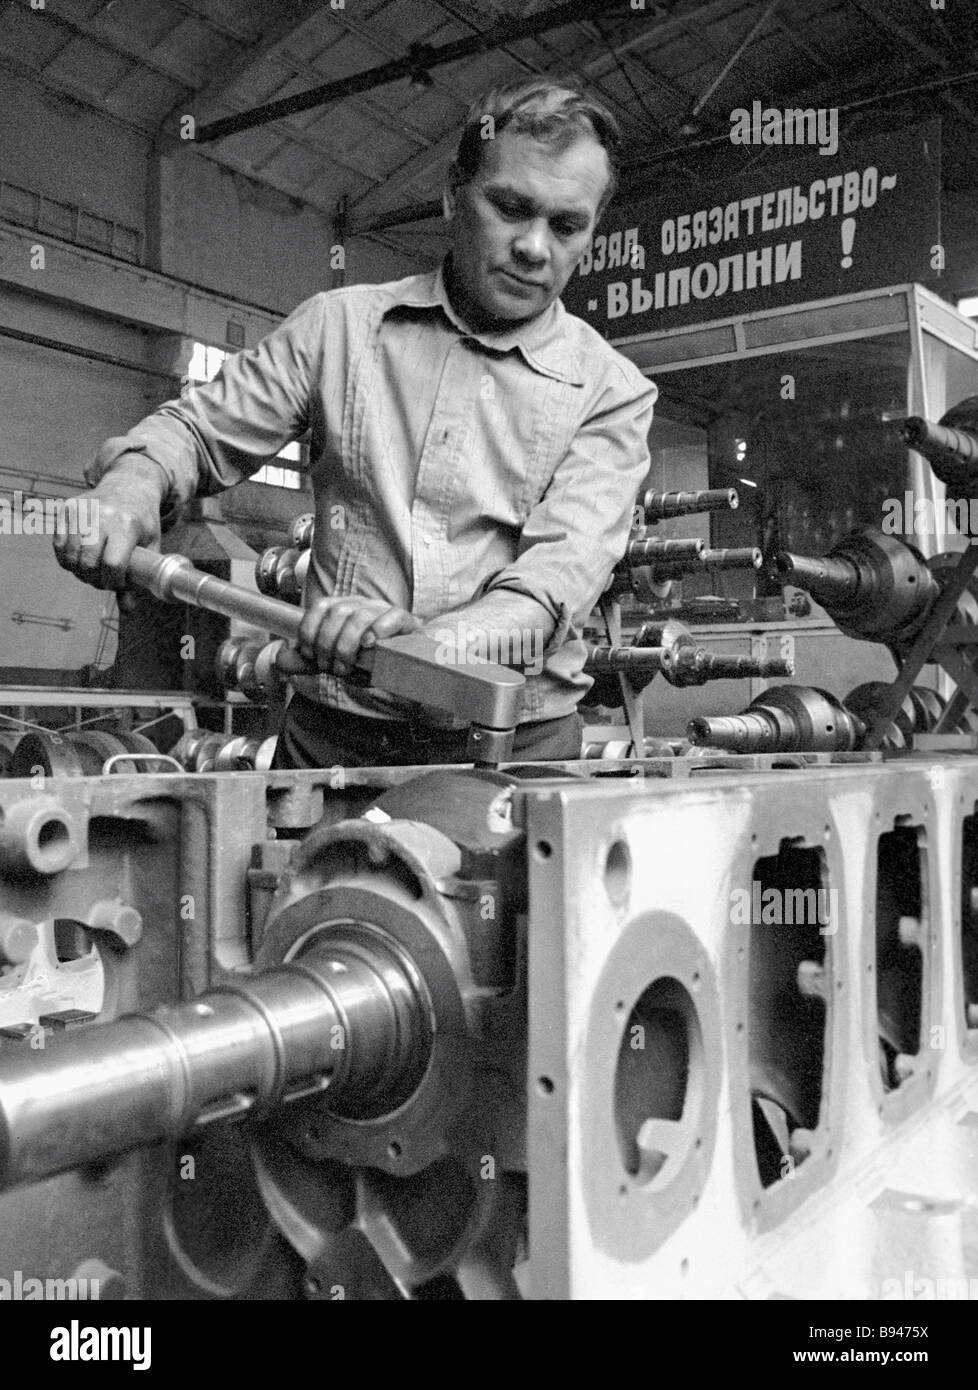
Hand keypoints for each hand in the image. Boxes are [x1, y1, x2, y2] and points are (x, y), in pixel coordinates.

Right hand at [54, 460, 164, 613]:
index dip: (114, 582)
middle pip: (87, 563)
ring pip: (70, 557)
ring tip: (94, 570)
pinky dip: (68, 559)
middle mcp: (102, 516)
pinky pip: (59, 546)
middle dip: (95, 580)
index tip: (119, 582)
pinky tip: (81, 558)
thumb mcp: (150, 545)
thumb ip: (140, 577)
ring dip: (80, 571)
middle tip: (104, 579)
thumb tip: (128, 610)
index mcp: (127, 525)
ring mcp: (81, 511)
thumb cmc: (142, 520)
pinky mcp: (66, 509)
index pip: (113, 564)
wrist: (129, 485)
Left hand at [274, 596, 421, 677]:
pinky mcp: (405, 620)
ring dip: (347, 645)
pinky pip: (392, 616)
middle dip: (328, 645)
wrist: (398, 667)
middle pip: (337, 613)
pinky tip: (370, 646)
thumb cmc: (364, 661)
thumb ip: (305, 662)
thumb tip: (279, 658)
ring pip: (360, 616)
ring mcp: (383, 610)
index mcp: (341, 607)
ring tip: (347, 667)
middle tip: (331, 668)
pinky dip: (378, 630)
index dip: (309, 632)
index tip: (310, 656)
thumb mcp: (331, 662)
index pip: (319, 608)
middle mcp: (360, 604)